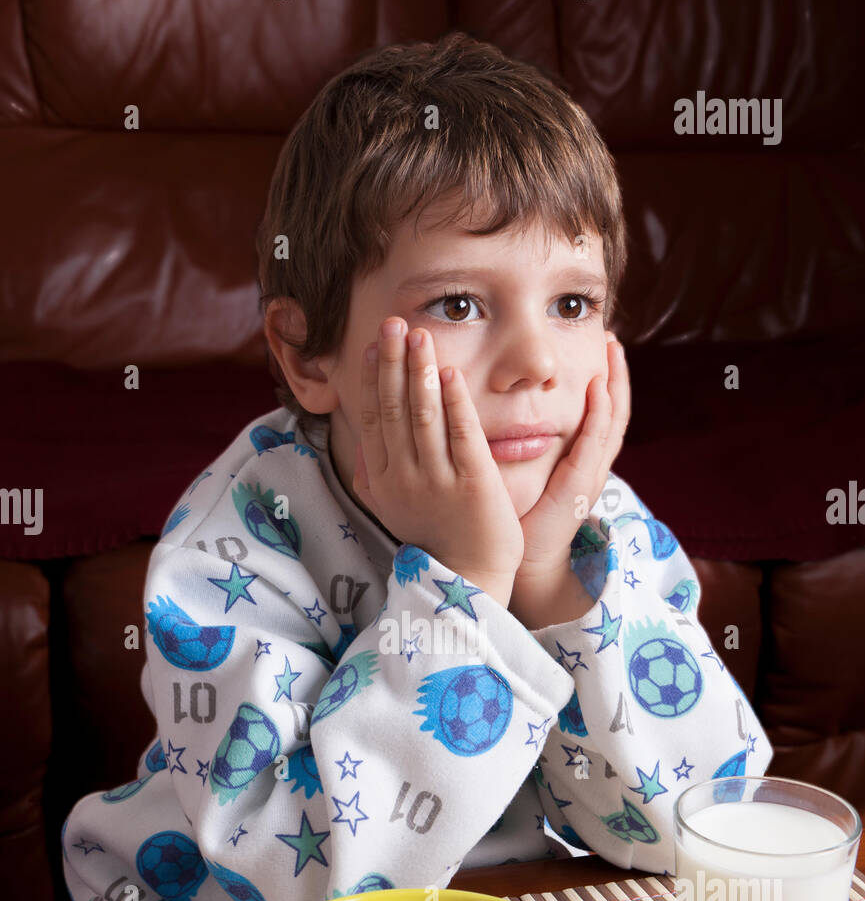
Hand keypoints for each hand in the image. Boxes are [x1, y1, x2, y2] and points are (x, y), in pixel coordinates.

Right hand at [353, 318, 523, 606]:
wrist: (466, 578)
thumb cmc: (433, 539)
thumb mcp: (390, 508)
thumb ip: (370, 476)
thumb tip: (357, 447)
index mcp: (381, 479)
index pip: (372, 417)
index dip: (372, 377)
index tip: (374, 343)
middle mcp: (403, 478)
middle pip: (393, 409)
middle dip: (392, 362)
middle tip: (393, 323)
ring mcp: (436, 481)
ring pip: (423, 416)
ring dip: (420, 372)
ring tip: (420, 336)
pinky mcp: (472, 484)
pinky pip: (460, 435)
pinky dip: (453, 402)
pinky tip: (450, 374)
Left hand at [515, 333, 630, 581]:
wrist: (523, 560)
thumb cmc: (519, 516)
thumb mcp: (528, 470)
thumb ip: (527, 442)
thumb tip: (509, 409)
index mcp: (581, 462)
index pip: (600, 413)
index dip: (604, 381)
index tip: (600, 348)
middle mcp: (592, 466)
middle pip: (615, 412)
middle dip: (617, 375)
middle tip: (613, 339)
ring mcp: (590, 476)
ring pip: (613, 423)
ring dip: (616, 385)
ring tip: (615, 352)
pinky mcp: (579, 487)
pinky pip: (594, 445)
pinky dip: (599, 416)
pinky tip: (599, 390)